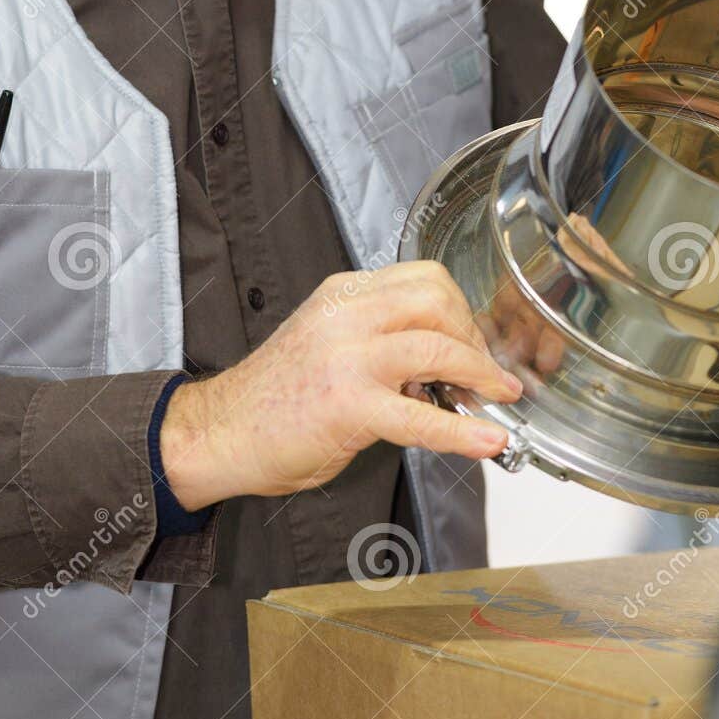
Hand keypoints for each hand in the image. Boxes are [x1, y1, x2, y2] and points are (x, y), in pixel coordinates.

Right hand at [160, 262, 522, 510]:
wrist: (220, 432)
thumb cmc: (272, 398)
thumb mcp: (327, 343)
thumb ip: (377, 339)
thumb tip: (439, 365)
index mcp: (341, 294)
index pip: (422, 278)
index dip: (460, 310)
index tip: (473, 341)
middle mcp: (346, 315)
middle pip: (438, 298)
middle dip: (473, 335)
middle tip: (484, 371)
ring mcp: (348, 357)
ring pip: (437, 345)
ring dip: (480, 374)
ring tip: (497, 398)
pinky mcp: (349, 406)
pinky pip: (421, 417)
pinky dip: (462, 431)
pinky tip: (487, 440)